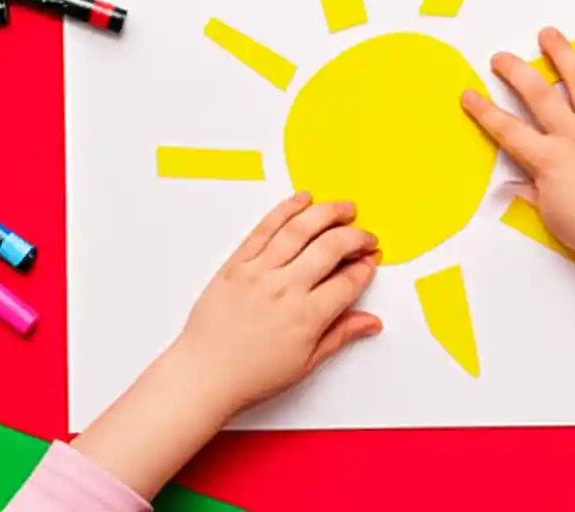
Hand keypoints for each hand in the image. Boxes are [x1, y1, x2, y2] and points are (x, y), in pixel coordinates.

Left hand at [71, 193, 380, 499]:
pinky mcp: (236, 264)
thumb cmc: (249, 374)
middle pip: (332, 247)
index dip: (365, 267)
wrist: (203, 374)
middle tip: (366, 235)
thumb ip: (341, 335)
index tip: (371, 260)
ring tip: (344, 207)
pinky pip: (265, 228)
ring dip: (328, 212)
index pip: (348, 281)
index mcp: (307, 317)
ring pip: (301, 228)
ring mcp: (259, 272)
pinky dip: (287, 209)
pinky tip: (303, 200)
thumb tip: (370, 322)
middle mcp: (285, 289)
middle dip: (356, 236)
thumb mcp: (305, 363)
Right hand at [461, 27, 574, 344]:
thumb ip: (530, 191)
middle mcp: (573, 137)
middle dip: (515, 71)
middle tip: (500, 57)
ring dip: (561, 54)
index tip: (468, 94)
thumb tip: (511, 183)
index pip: (506, 130)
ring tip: (547, 34)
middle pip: (537, 94)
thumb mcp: (550, 214)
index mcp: (547, 161)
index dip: (483, 111)